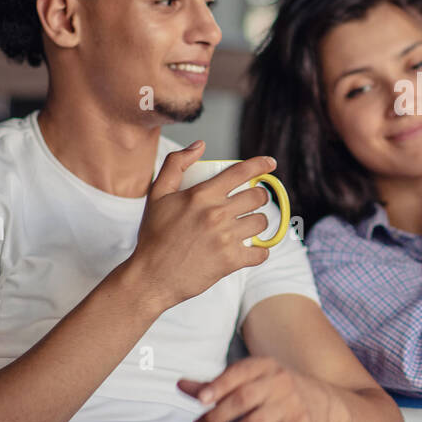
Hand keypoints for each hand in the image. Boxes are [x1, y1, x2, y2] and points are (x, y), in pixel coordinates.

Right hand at [129, 142, 276, 308]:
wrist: (151, 277)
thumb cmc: (154, 236)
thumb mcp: (157, 195)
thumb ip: (175, 164)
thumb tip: (200, 145)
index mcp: (201, 195)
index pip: (240, 172)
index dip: (260, 165)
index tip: (270, 163)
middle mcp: (216, 214)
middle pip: (257, 196)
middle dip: (259, 196)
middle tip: (252, 202)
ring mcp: (225, 238)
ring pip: (261, 222)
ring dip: (257, 223)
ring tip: (246, 226)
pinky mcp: (231, 261)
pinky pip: (261, 252)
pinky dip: (260, 251)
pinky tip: (252, 250)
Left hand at [180, 357, 338, 421]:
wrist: (325, 405)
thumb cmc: (277, 391)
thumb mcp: (253, 380)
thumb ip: (217, 385)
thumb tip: (180, 385)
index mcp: (266, 366)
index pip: (240, 372)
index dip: (219, 385)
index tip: (201, 400)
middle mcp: (280, 382)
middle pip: (243, 399)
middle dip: (216, 417)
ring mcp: (292, 405)